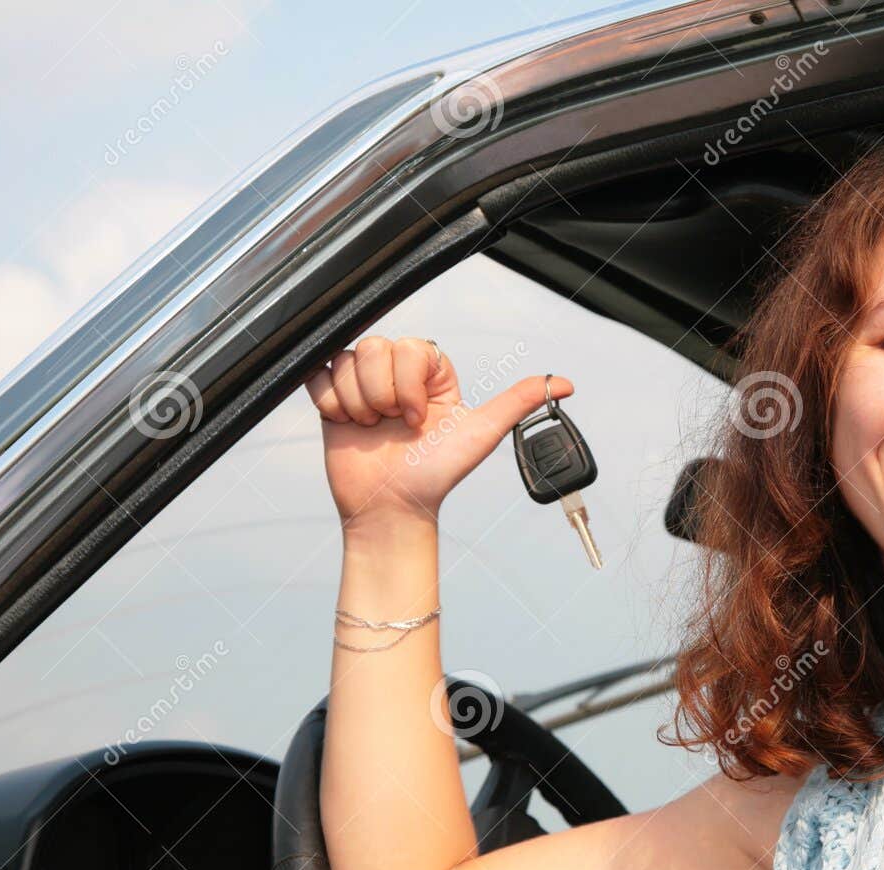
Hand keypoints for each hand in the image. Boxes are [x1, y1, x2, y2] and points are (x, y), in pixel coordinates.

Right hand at [303, 334, 573, 527]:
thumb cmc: (437, 473)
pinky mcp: (333, 397)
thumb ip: (519, 402)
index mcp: (430, 372)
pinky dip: (331, 404)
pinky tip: (349, 426)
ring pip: (345, 361)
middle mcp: (396, 372)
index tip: (417, 420)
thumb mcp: (482, 433)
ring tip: (373, 429)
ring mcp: (363, 383)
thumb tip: (565, 383)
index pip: (408, 347)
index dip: (407, 385)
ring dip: (357, 403)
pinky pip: (318, 375)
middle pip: (372, 348)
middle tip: (393, 427)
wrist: (392, 508)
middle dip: (382, 396)